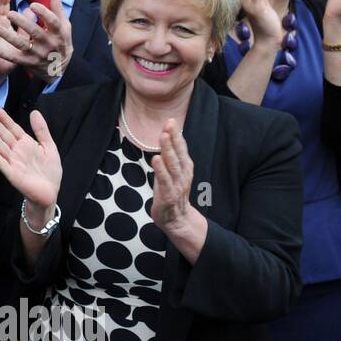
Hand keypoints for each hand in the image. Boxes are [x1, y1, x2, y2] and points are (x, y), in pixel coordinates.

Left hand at [0, 0, 73, 81]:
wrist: (59, 67)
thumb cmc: (60, 41)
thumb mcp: (64, 27)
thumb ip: (58, 10)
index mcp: (58, 33)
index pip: (52, 22)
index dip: (43, 13)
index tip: (32, 5)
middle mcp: (48, 44)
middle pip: (35, 32)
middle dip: (22, 23)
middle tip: (9, 13)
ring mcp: (38, 54)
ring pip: (22, 44)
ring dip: (8, 36)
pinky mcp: (28, 62)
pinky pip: (14, 58)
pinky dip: (3, 54)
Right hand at [0, 106, 62, 210]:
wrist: (50, 193)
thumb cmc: (49, 171)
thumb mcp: (49, 146)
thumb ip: (41, 130)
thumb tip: (34, 112)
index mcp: (26, 144)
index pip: (13, 128)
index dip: (4, 118)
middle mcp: (17, 151)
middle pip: (2, 134)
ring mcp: (13, 162)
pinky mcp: (12, 174)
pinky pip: (1, 162)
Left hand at [149, 119, 199, 236]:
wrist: (177, 220)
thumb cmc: (172, 192)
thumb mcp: (173, 173)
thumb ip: (171, 156)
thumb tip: (166, 135)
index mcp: (185, 168)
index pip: (181, 148)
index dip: (177, 135)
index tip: (171, 120)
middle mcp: (183, 174)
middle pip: (178, 153)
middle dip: (173, 138)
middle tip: (169, 123)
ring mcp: (177, 185)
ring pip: (173, 165)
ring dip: (168, 150)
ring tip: (163, 136)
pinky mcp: (168, 196)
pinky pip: (164, 181)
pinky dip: (161, 170)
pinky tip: (156, 159)